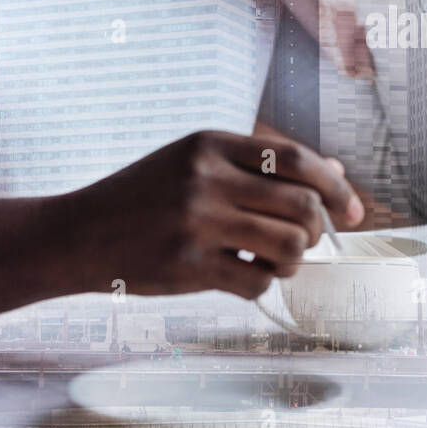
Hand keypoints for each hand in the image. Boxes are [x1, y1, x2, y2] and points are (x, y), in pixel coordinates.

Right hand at [0, 130, 364, 312]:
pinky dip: (262, 283)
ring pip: (289, 246)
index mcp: (210, 143)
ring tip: (273, 259)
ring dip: (293, 260)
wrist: (76, 234)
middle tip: (303, 240)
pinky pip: (257, 281)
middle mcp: (206, 178)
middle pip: (302, 204)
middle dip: (316, 229)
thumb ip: (259, 166)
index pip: (297, 158)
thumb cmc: (143, 197)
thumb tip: (337, 172)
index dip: (336, 185)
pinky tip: (242, 275)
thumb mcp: (194, 163)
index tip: (351, 211)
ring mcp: (197, 223)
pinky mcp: (187, 266)